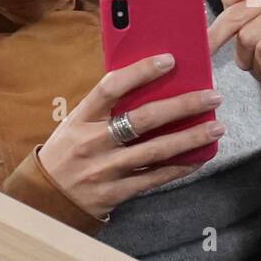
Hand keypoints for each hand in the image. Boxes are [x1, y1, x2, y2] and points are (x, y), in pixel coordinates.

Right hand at [38, 54, 224, 218]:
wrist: (44, 200)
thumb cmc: (67, 152)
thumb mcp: (76, 124)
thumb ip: (106, 108)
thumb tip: (150, 84)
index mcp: (81, 118)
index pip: (111, 87)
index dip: (141, 71)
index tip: (170, 60)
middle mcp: (92, 142)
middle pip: (143, 119)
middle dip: (182, 106)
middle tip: (211, 96)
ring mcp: (104, 169)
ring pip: (155, 150)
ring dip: (190, 138)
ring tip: (216, 127)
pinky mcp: (115, 193)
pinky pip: (154, 178)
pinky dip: (179, 167)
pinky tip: (199, 158)